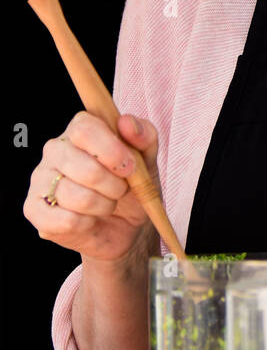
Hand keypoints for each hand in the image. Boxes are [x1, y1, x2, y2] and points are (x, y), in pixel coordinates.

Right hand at [23, 110, 161, 263]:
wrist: (125, 226)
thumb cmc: (132, 186)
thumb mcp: (147, 159)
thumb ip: (145, 135)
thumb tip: (127, 123)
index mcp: (80, 129)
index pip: (84, 129)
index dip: (112, 151)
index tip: (131, 167)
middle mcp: (55, 150)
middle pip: (84, 167)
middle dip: (114, 185)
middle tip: (121, 190)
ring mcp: (41, 179)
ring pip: (77, 197)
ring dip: (104, 206)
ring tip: (107, 204)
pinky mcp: (35, 210)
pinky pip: (65, 220)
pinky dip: (87, 224)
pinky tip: (90, 220)